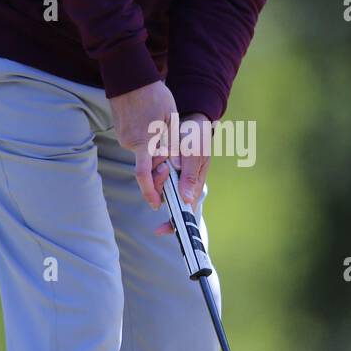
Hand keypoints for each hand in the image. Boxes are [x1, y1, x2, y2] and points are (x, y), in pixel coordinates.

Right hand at [108, 79, 178, 209]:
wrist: (130, 76)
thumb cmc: (154, 95)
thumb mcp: (171, 119)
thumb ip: (173, 145)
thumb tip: (175, 166)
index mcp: (143, 143)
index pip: (144, 175)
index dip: (150, 192)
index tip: (156, 203)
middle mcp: (130, 143)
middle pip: (146, 165)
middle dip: (159, 167)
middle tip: (170, 161)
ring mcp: (123, 137)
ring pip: (143, 153)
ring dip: (154, 151)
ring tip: (163, 131)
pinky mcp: (121, 131)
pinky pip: (137, 144)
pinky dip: (147, 142)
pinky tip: (153, 126)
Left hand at [154, 112, 211, 236]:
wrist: (192, 120)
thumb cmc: (197, 137)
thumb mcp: (195, 155)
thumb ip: (190, 176)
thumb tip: (186, 201)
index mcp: (194, 186)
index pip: (184, 212)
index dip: (173, 224)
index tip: (160, 230)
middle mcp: (182, 185)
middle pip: (166, 199)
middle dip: (159, 187)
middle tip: (163, 165)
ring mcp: (173, 177)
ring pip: (158, 186)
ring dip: (155, 174)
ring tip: (163, 153)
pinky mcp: (164, 168)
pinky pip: (153, 174)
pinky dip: (152, 166)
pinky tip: (159, 152)